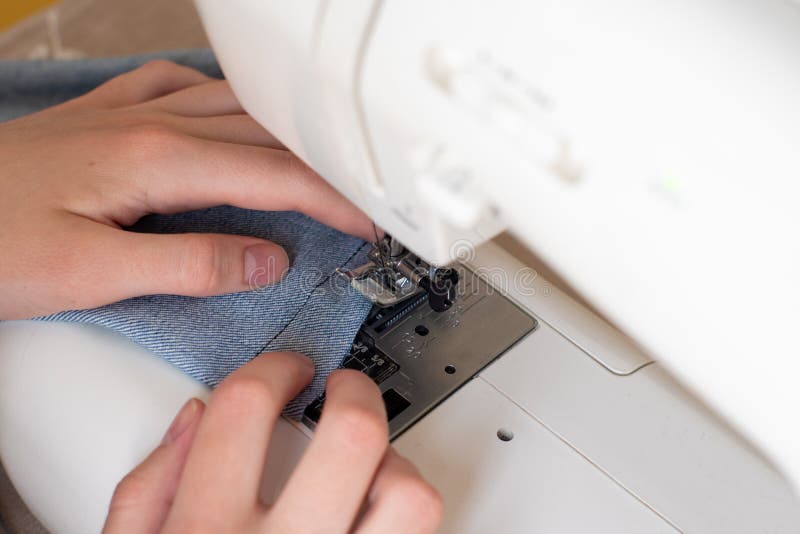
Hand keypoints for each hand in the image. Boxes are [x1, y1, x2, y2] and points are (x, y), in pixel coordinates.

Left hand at [0, 60, 373, 319]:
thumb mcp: (92, 274)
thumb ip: (189, 264)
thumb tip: (264, 261)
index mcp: (155, 159)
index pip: (273, 176)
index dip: (332, 201)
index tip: (368, 224)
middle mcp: (148, 122)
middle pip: (265, 135)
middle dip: (325, 166)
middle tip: (362, 198)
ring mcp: (127, 112)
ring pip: (234, 106)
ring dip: (286, 134)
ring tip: (322, 162)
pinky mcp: (107, 117)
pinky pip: (184, 89)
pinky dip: (227, 103)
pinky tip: (231, 113)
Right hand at [103, 352, 442, 532]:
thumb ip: (151, 485)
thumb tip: (196, 419)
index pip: (247, 409)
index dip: (275, 368)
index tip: (289, 370)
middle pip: (351, 438)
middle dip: (355, 394)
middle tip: (345, 391)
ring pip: (410, 498)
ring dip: (397, 465)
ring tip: (373, 466)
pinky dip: (401, 528)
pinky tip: (373, 528)